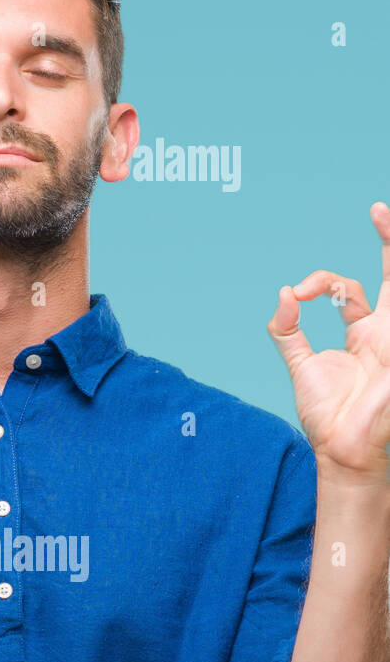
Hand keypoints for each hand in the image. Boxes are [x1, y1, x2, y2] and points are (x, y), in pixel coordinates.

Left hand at [268, 202, 389, 476]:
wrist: (343, 451)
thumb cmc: (329, 414)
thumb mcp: (301, 364)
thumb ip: (287, 330)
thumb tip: (282, 294)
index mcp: (365, 331)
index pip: (349, 287)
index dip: (321, 280)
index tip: (297, 292)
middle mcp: (387, 331)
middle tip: (380, 209)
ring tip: (386, 218)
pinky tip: (386, 276)